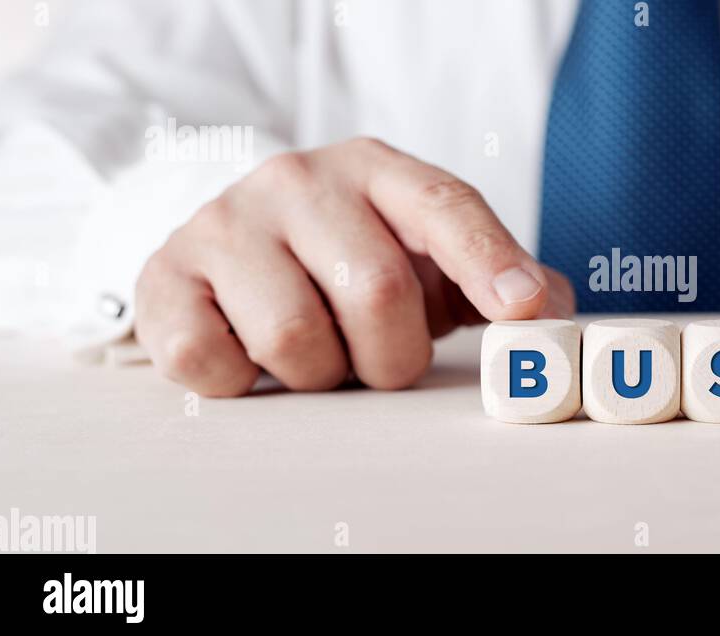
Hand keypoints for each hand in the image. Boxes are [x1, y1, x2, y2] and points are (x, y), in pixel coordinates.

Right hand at [134, 138, 573, 396]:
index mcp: (377, 170)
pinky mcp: (165, 276)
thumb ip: (495, 279)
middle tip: (383, 360)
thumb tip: (554, 313)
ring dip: (322, 374)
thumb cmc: (349, 255)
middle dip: (394, 354)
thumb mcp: (425, 253)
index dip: (488, 260)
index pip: (443, 206)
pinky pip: (212, 362)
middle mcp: (298, 181)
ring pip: (294, 337)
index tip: (522, 309)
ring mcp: (225, 223)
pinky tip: (253, 354)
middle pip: (376, 291)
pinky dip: (246, 382)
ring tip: (319, 351)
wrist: (234, 243)